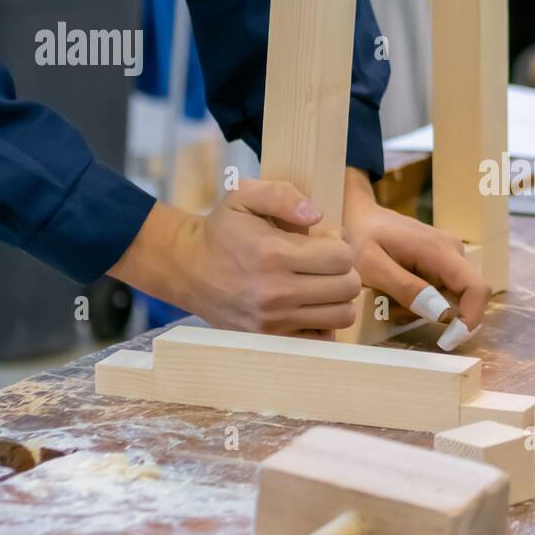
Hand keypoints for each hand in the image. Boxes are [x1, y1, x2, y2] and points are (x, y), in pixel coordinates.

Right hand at [109, 181, 360, 337]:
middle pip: (348, 287)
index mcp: (274, 253)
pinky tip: (312, 306)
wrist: (187, 268)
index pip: (341, 256)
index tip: (325, 241)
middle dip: (345, 270)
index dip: (340, 245)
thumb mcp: (244, 196)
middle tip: (327, 263)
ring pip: (341, 315)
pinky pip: (321, 339)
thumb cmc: (221, 230)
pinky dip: (325, 323)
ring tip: (322, 284)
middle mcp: (276, 292)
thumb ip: (282, 195)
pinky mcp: (270, 339)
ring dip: (339, 297)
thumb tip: (316, 214)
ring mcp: (273, 321)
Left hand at [342, 168, 490, 347]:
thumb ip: (406, 288)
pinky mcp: (441, 262)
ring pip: (447, 299)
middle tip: (390, 308)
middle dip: (430, 314)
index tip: (447, 341)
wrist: (360, 216)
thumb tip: (443, 314)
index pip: (476, 288)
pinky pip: (439, 292)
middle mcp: (453, 252)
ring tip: (385, 296)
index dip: (471, 319)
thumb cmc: (360, 237)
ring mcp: (448, 256)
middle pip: (460, 299)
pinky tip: (393, 290)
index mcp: (440, 251)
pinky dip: (418, 299)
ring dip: (418, 307)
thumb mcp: (372, 266)